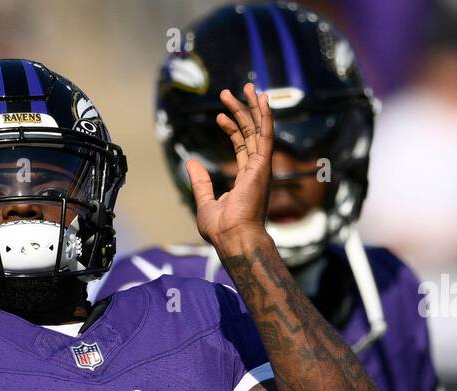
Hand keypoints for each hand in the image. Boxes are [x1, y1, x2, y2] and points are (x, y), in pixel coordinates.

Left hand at [187, 84, 272, 256]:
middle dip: (243, 111)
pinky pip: (264, 135)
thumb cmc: (221, 228)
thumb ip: (200, 181)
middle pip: (251, 133)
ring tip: (245, 87)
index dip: (233, 128)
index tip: (221, 115)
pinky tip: (262, 99)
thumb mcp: (205, 200)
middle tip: (231, 93)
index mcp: (246, 178)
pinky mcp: (262, 165)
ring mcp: (261, 166)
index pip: (242, 146)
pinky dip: (264, 116)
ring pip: (258, 129)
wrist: (233, 238)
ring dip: (252, 107)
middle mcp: (257, 169)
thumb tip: (191, 163)